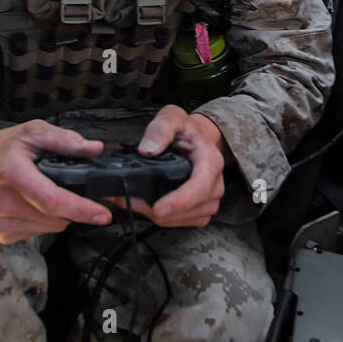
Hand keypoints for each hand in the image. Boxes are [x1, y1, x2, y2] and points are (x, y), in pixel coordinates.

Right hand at [0, 121, 112, 244]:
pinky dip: (46, 221)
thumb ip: (64, 140)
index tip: (103, 214)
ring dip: (60, 215)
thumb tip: (93, 148)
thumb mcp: (32, 132)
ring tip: (52, 195)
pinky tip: (37, 205)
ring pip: (51, 227)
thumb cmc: (2, 149)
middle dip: (76, 209)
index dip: (81, 209)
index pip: (52, 200)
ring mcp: (0, 221)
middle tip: (84, 197)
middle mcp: (2, 201)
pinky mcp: (2, 234)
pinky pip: (38, 233)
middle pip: (55, 217)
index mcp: (11, 172)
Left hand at [101, 104, 228, 226]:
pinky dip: (163, 219)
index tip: (158, 208)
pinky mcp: (202, 210)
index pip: (199, 188)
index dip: (179, 201)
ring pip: (182, 219)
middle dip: (156, 209)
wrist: (198, 139)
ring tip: (133, 201)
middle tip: (127, 199)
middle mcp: (215, 184)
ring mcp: (210, 200)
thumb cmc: (187, 131)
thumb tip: (147, 149)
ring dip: (156, 216)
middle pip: (188, 209)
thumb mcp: (173, 117)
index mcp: (211, 162)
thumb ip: (160, 129)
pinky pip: (182, 223)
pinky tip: (148, 207)